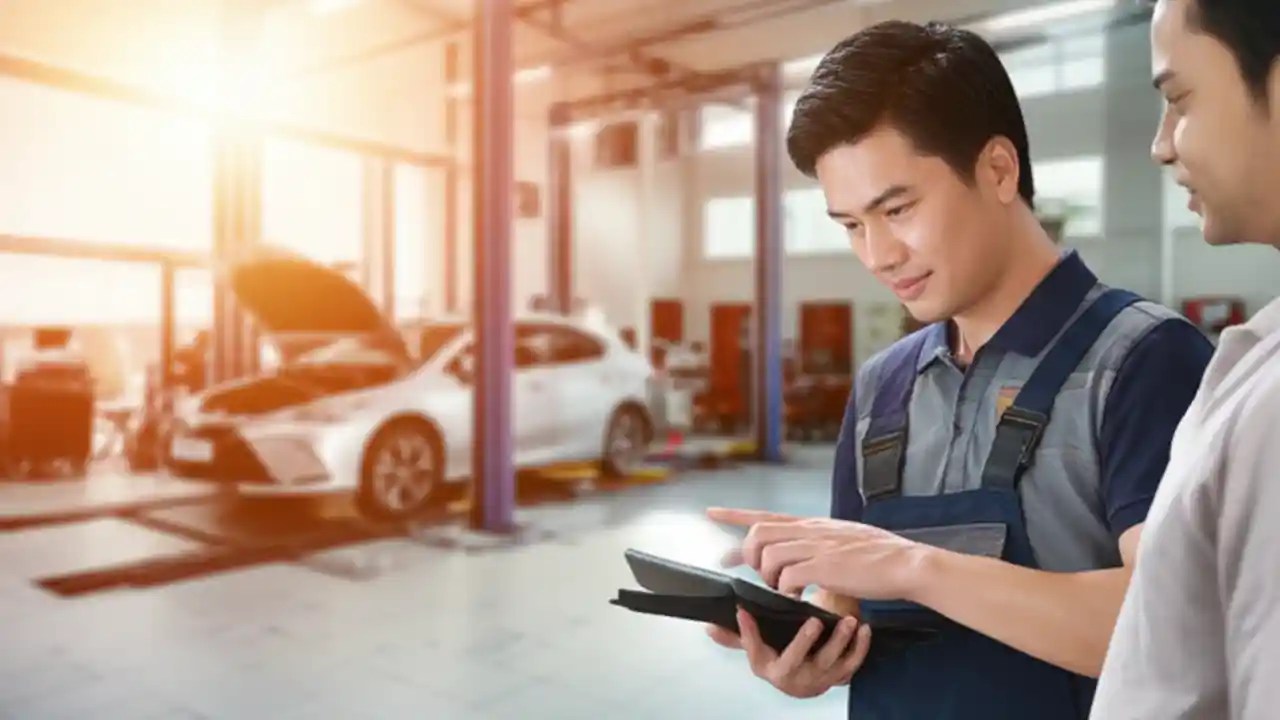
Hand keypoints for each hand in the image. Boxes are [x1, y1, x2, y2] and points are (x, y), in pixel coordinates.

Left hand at [707, 507, 930, 600]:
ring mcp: (816, 548)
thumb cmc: (880, 556)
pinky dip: (786, 591)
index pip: (766, 514)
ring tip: (784, 590)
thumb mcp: (843, 540)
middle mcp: (810, 531)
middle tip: (756, 574)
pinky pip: (787, 578)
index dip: (735, 515)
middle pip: (759, 532)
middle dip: (748, 554)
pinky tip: (799, 599)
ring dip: (768, 576)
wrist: (906, 563)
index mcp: (813, 525)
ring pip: (769, 555)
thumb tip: (801, 556)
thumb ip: (818, 543)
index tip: (711, 513)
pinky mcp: (824, 568)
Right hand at [707, 609, 870, 698]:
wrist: (805, 683)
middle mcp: (793, 677)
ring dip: (840, 641)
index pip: (756, 650)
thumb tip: (709, 628)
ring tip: (847, 620)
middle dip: (805, 641)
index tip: (743, 611)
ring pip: (831, 662)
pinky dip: (860, 648)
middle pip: (798, 660)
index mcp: (770, 668)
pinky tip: (863, 629)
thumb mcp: (759, 650)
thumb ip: (737, 637)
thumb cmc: (780, 658)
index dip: (748, 632)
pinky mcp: (839, 676)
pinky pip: (852, 664)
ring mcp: (819, 678)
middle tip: (813, 620)